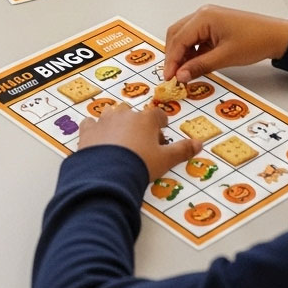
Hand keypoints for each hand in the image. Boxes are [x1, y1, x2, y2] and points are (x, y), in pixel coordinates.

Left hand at [77, 103, 199, 180]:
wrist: (109, 173)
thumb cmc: (141, 164)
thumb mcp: (166, 160)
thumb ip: (182, 150)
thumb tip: (200, 143)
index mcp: (146, 119)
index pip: (158, 115)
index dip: (161, 126)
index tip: (160, 136)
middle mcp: (125, 114)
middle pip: (135, 115)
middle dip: (139, 126)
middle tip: (142, 146)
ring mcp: (105, 120)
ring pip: (113, 116)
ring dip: (117, 125)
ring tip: (121, 143)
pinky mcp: (88, 130)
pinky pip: (91, 124)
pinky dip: (95, 130)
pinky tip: (97, 140)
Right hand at [164, 5, 287, 82]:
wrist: (276, 36)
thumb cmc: (255, 40)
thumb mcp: (225, 57)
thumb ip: (200, 66)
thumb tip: (181, 75)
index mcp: (203, 17)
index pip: (178, 39)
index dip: (171, 60)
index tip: (169, 77)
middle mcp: (202, 14)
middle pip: (177, 34)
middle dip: (173, 55)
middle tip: (173, 75)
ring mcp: (207, 19)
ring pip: (184, 36)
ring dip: (182, 54)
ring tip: (183, 72)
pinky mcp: (213, 26)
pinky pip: (195, 38)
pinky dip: (192, 51)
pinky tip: (194, 64)